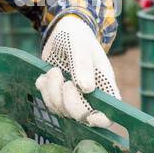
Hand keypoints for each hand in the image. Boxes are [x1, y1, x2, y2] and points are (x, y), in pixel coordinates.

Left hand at [36, 13, 119, 127]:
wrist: (61, 31)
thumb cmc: (77, 37)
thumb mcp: (80, 46)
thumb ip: (82, 65)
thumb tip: (86, 88)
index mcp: (104, 85)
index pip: (109, 113)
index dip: (102, 121)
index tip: (91, 117)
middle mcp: (90, 95)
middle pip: (82, 116)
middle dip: (69, 102)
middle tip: (65, 81)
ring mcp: (73, 96)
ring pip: (61, 110)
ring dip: (52, 92)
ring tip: (53, 71)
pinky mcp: (57, 94)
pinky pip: (48, 102)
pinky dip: (44, 89)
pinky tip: (46, 75)